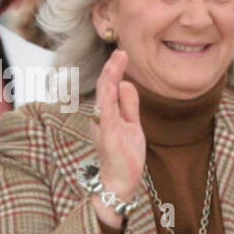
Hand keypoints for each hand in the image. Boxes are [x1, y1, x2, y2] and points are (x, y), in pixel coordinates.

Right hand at [92, 49, 145, 205]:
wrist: (120, 182)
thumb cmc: (125, 156)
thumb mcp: (132, 125)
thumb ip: (129, 105)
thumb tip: (126, 83)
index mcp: (107, 113)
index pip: (109, 87)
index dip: (115, 70)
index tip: (122, 54)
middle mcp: (101, 117)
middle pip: (104, 88)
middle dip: (112, 68)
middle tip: (120, 52)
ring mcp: (103, 126)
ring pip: (104, 97)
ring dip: (110, 78)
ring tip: (117, 61)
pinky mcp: (108, 136)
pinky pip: (106, 114)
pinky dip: (109, 98)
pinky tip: (114, 85)